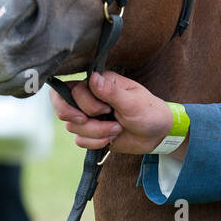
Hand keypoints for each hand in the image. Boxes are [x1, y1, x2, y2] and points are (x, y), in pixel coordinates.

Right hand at [48, 70, 172, 153]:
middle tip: (106, 122)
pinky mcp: (90, 132)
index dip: (83, 104)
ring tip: (117, 129)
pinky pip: (79, 140)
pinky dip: (95, 143)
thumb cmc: (148, 112)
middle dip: (86, 122)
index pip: (71, 90)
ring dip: (96, 133)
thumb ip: (111, 92)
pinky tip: (111, 139)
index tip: (105, 110)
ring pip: (72, 126)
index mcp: (99, 83)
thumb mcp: (133, 102)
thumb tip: (93, 78)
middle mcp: (89, 97)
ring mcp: (88, 115)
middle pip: (65, 108)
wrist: (156, 134)